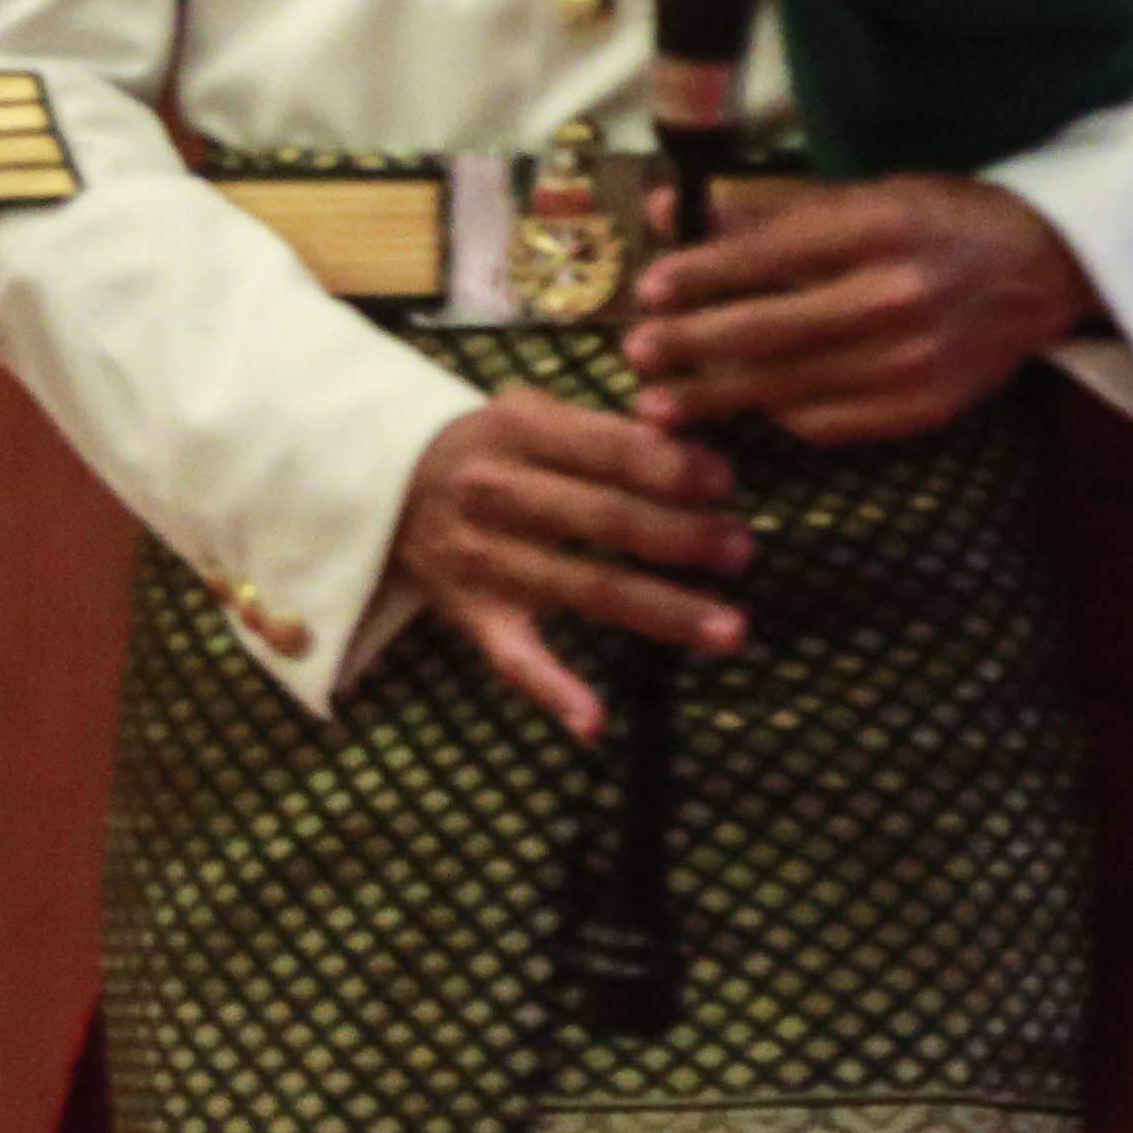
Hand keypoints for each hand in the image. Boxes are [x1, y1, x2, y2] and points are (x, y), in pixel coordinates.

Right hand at [391, 386, 750, 739]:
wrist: (390, 486)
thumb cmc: (497, 444)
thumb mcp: (535, 410)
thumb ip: (607, 424)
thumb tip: (688, 439)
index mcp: (519, 432)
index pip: (605, 449)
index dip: (666, 466)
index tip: (724, 482)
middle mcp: (497, 496)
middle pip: (603, 520)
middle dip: (679, 538)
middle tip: (742, 551)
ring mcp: (483, 561)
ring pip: (584, 590)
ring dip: (660, 612)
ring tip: (730, 628)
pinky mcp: (473, 614)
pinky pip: (513, 658)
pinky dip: (552, 692)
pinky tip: (594, 723)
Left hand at [623, 174, 1092, 443]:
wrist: (1046, 270)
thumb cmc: (944, 220)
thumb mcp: (866, 195)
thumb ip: (766, 208)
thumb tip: (669, 206)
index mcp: (882, 226)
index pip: (766, 256)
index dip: (698, 276)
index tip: (649, 289)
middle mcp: (897, 295)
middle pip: (764, 332)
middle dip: (687, 347)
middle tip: (637, 353)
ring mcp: (913, 360)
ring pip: (786, 389)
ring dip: (712, 398)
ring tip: (660, 403)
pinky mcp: (924, 408)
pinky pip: (825, 424)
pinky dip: (776, 418)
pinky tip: (745, 411)